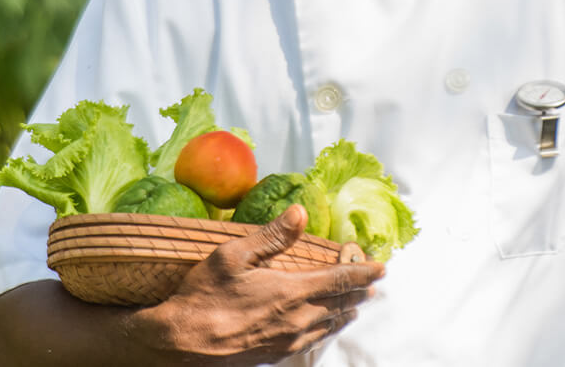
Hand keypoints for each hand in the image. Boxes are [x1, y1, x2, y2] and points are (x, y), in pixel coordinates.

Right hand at [131, 203, 384, 364]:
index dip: (363, 272)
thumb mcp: (232, 256)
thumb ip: (270, 236)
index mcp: (292, 291)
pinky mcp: (276, 354)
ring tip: (355, 305)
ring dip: (345, 312)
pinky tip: (322, 327)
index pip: (340, 279)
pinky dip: (325, 329)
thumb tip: (300, 213)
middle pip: (340, 305)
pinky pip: (312, 340)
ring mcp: (288, 340)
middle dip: (358, 292)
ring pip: (329, 325)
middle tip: (372, 284)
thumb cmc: (203, 297)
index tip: (382, 267)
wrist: (182, 345)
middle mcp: (298, 318)